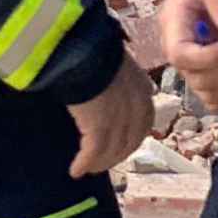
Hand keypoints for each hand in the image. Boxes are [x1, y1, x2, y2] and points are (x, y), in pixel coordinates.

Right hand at [66, 54, 153, 177]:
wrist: (78, 47)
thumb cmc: (88, 46)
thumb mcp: (109, 59)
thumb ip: (113, 75)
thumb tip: (101, 79)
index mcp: (142, 90)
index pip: (142, 123)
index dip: (130, 137)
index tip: (119, 144)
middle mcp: (136, 108)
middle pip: (131, 141)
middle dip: (117, 154)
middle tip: (102, 162)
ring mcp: (119, 119)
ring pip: (113, 150)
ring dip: (100, 163)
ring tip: (88, 169)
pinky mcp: (99, 127)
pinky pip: (93, 152)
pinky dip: (84, 163)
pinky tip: (75, 171)